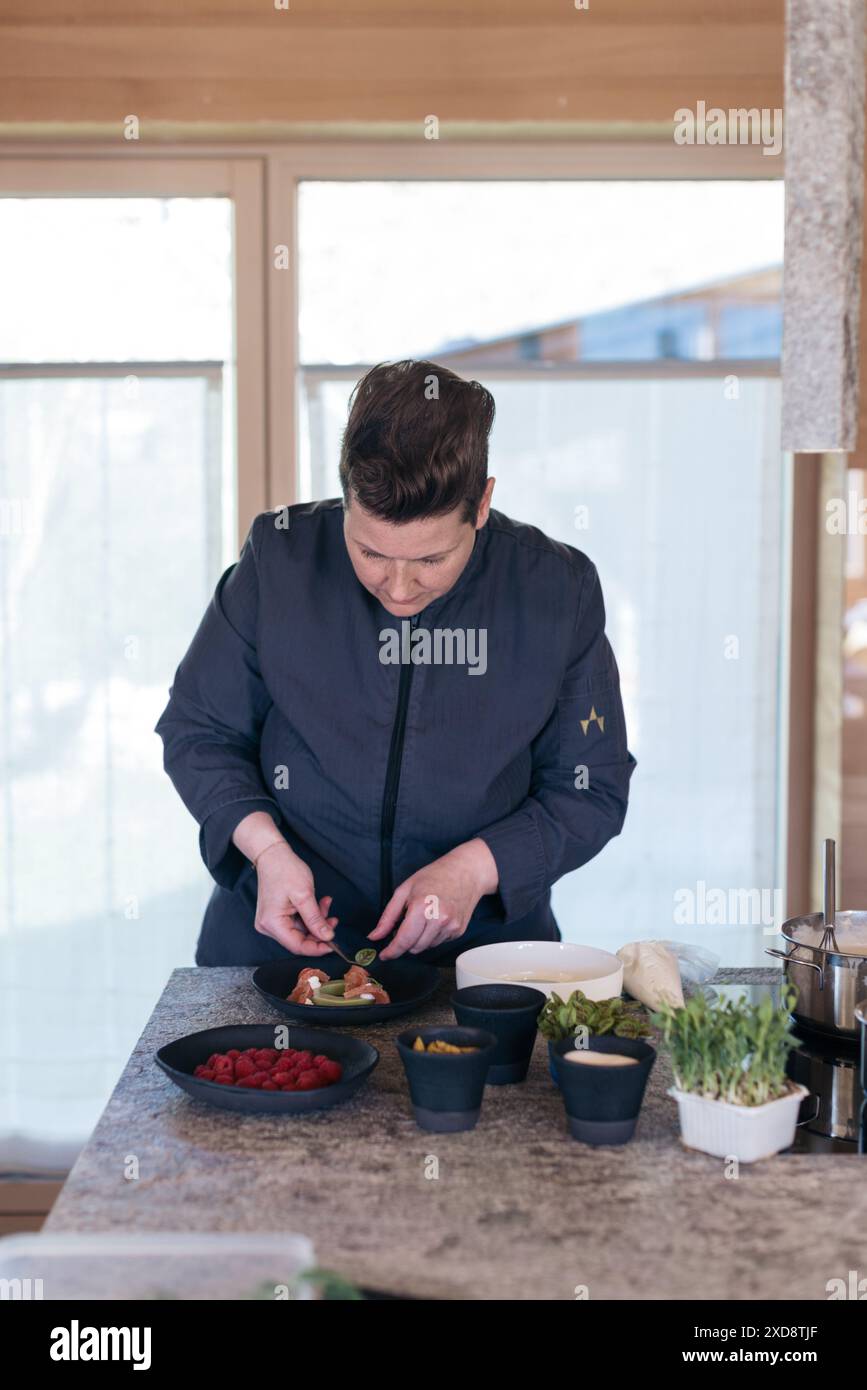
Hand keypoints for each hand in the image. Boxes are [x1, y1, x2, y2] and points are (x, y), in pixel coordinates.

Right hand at [253, 841, 337, 955]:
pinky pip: (297, 922)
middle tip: (333, 920)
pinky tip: (319, 904)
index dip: (317, 948)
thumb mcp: (305, 895)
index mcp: (272, 923)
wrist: (273, 854)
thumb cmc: (284, 869)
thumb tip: (327, 937)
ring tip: (326, 905)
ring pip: (300, 930)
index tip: (333, 944)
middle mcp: (268, 926)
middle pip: (299, 939)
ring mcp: (272, 921)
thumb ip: (316, 919)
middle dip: (318, 931)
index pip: (297, 946)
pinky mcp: (277, 915)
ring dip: (316, 920)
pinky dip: (310, 915)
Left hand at [368, 838, 498, 959]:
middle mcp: (439, 920)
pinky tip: (435, 919)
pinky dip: (432, 936)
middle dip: (405, 942)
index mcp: (422, 907)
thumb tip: (374, 936)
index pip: (404, 940)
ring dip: (419, 939)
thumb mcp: (404, 890)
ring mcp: (451, 927)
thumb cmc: (434, 876)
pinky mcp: (459, 931)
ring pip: (426, 947)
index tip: (384, 955)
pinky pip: (438, 942)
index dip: (392, 951)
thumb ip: (388, 917)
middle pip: (414, 948)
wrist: (466, 872)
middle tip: (405, 925)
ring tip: (423, 918)